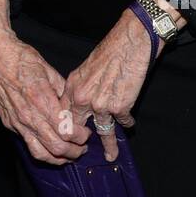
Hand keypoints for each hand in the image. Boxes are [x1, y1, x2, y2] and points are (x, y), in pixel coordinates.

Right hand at [0, 0, 89, 162]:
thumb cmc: (22, 58)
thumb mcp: (49, 70)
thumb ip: (63, 91)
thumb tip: (75, 105)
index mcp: (41, 100)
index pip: (66, 131)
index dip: (81, 136)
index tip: (87, 132)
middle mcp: (28, 115)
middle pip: (57, 147)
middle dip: (74, 151)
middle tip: (83, 147)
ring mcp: (17, 122)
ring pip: (41, 153)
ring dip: (58, 158)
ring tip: (69, 154)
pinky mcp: (9, 123)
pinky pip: (28, 144)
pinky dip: (43, 151)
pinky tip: (51, 147)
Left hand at [59, 8, 155, 162]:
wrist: (130, 40)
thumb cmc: (110, 51)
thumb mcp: (86, 68)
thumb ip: (81, 88)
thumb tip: (79, 105)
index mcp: (73, 86)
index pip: (64, 114)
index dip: (67, 127)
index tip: (69, 138)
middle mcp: (84, 98)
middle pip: (79, 127)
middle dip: (81, 143)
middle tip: (83, 152)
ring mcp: (102, 104)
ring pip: (104, 130)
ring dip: (109, 144)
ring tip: (110, 156)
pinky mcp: (121, 106)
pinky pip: (124, 121)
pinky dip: (128, 121)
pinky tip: (130, 121)